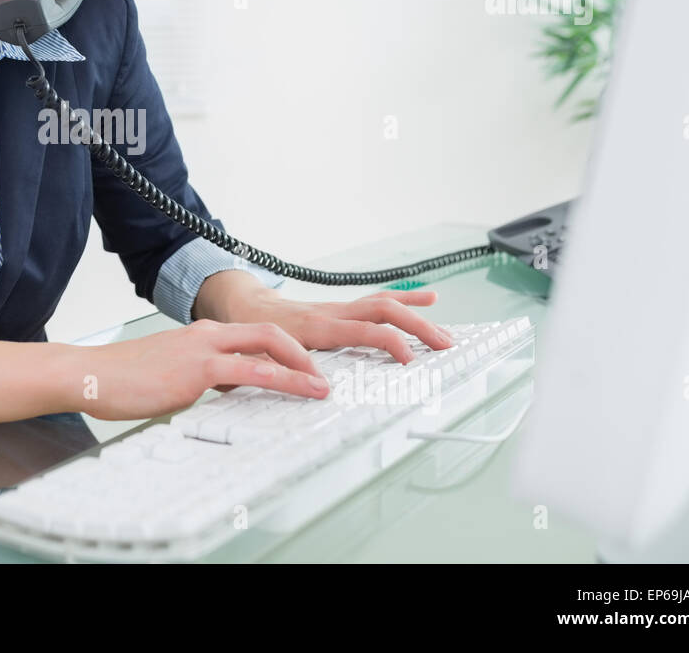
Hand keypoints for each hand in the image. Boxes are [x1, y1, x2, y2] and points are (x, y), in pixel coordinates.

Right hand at [75, 320, 330, 420]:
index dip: (281, 349)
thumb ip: (193, 380)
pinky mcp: (198, 368)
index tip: (300, 368)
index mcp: (198, 337)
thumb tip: (213, 396)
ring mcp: (203, 348)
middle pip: (268, 331)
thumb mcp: (166, 377)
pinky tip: (299, 391)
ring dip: (301, 367)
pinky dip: (284, 380)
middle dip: (301, 351)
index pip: (250, 336)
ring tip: (322, 387)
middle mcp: (205, 335)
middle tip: (320, 374)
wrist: (89, 375)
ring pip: (268, 347)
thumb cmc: (119, 380)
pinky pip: (252, 371)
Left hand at [221, 286, 454, 362]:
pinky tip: (429, 298)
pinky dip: (404, 298)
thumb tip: (291, 389)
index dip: (387, 343)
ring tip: (445, 332)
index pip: (360, 331)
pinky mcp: (342, 309)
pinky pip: (376, 301)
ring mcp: (338, 309)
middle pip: (381, 312)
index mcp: (313, 328)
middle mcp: (330, 314)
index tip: (409, 361)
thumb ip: (271, 372)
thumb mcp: (255, 357)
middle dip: (416, 327)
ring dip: (417, 316)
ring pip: (383, 304)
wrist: (243, 307)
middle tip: (444, 346)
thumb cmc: (249, 335)